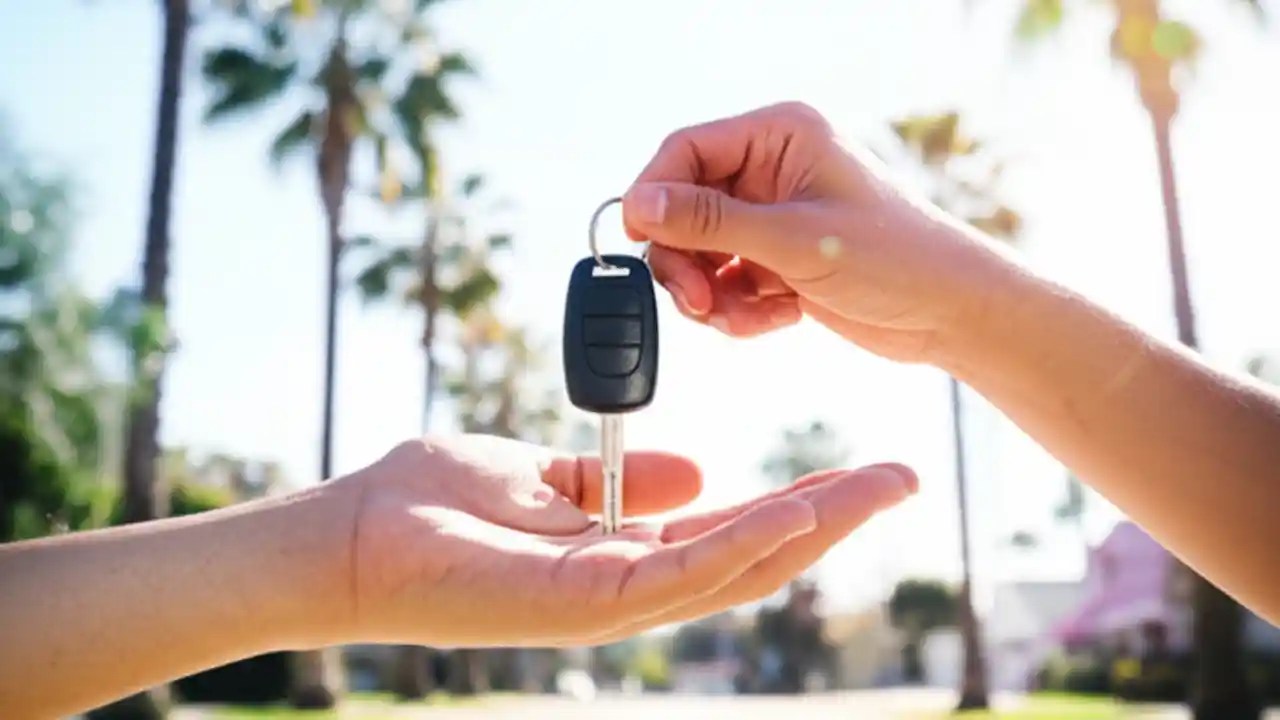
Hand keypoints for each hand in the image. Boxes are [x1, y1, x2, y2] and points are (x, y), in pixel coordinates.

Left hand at [334, 434, 914, 646]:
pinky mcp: (576, 606)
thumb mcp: (539, 474)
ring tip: (870, 490)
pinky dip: (737, 544)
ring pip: (727, 571)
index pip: (727, 533)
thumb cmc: (430, 503)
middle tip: (901, 479)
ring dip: (804, 531)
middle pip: (747, 557)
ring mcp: (603, 605)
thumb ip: (612, 478)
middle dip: (829, 521)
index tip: (858, 469)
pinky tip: (791, 510)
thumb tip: (693, 473)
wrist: (347, 537)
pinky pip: (673, 575)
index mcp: (617, 554)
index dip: (798, 505)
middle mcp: (624, 588)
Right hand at [621, 101, 1013, 362]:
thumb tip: (640, 206)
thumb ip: (711, 221)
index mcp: (779, 136)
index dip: (653, 195)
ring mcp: (774, 216)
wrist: (950, 313)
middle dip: (685, 260)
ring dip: (711, 292)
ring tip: (740, 316)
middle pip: (685, 208)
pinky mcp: (779, 258)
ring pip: (701, 252)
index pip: (686, 151)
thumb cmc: (896, 258)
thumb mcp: (795, 239)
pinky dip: (738, 308)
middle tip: (697, 301)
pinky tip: (774, 318)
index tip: (638, 240)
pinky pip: (727, 281)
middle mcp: (772, 170)